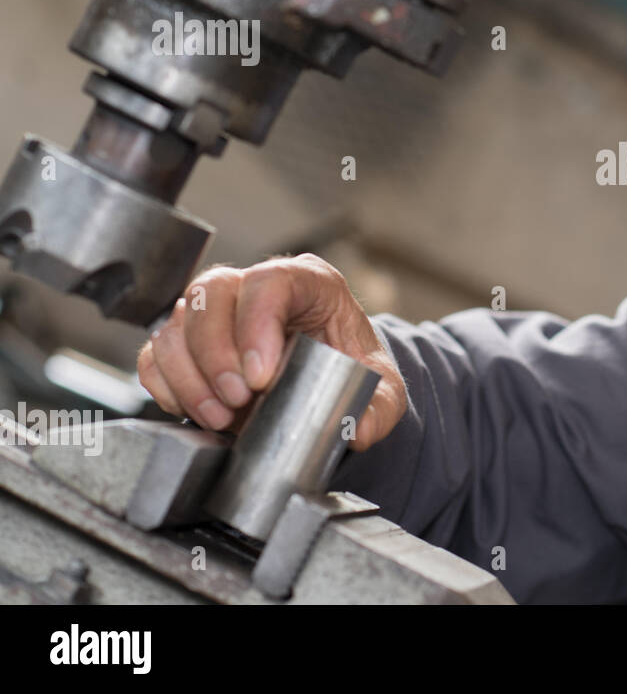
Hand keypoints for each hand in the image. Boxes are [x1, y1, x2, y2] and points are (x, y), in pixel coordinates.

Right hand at [136, 253, 406, 450]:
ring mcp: (220, 311)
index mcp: (310, 283)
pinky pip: (158, 353)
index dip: (256, 324)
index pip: (271, 281)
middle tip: (237, 402)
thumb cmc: (355, 372)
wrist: (332, 386)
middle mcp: (257, 288)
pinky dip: (167, 385)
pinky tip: (195, 411)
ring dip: (190, 375)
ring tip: (220, 417)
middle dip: (215, 353)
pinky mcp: (191, 343)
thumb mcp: (383, 389)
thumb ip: (378, 410)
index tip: (261, 377)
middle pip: (212, 293)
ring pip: (178, 322)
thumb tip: (356, 429)